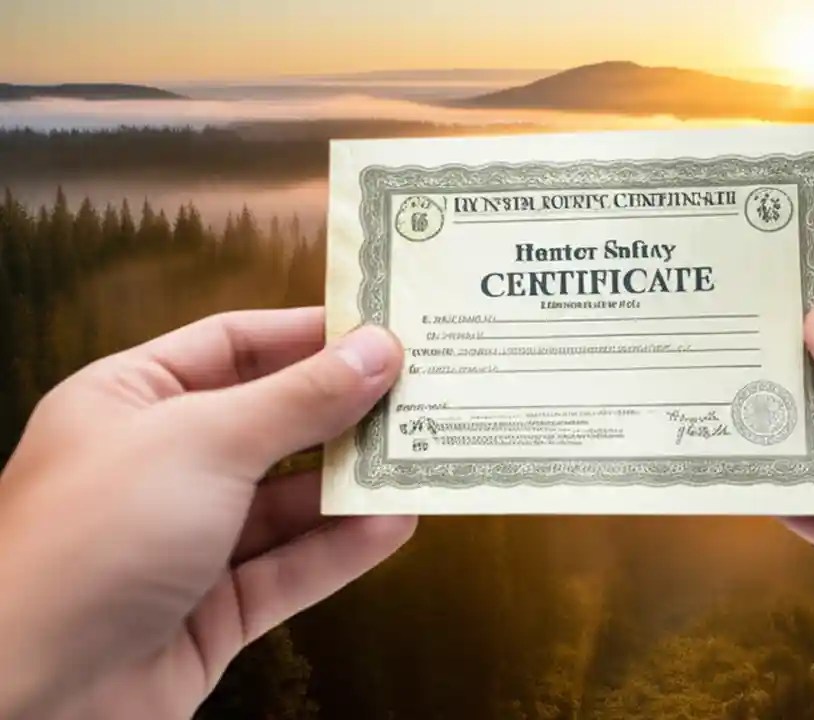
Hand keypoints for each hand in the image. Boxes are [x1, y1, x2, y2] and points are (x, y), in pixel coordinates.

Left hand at [0, 308, 414, 719]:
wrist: (28, 697)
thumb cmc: (89, 541)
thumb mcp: (204, 441)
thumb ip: (299, 399)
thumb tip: (377, 351)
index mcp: (129, 401)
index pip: (232, 346)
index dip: (308, 334)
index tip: (383, 328)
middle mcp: (158, 466)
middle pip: (270, 423)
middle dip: (343, 411)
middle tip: (421, 393)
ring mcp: (185, 542)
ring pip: (287, 502)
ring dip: (353, 484)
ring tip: (423, 457)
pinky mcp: (211, 611)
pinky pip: (289, 569)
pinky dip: (341, 548)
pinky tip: (394, 524)